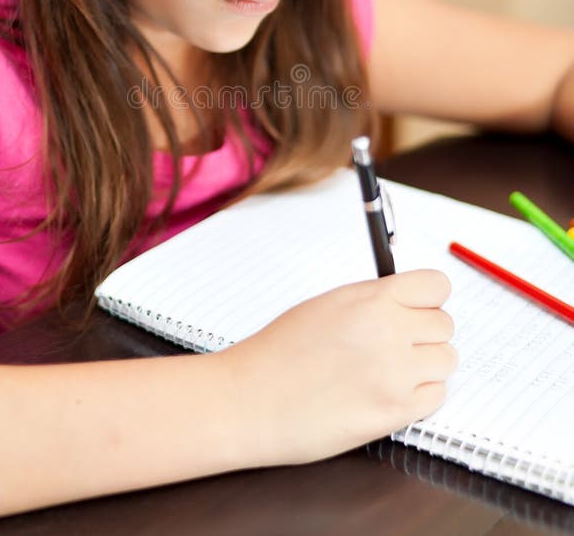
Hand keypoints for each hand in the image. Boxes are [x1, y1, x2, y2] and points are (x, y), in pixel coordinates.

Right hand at [215, 269, 456, 467]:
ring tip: (391, 371)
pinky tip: (388, 393)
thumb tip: (408, 303)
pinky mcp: (395, 412)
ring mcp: (395, 374)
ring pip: (446, 360)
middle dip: (424, 334)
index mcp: (371, 299)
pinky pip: (436, 396)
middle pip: (444, 325)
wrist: (252, 399)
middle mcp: (389, 332)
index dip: (428, 298)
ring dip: (425, 366)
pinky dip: (419, 396)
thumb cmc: (280, 351)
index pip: (437, 286)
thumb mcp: (328, 305)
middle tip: (397, 345)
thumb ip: (373, 300)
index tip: (417, 308)